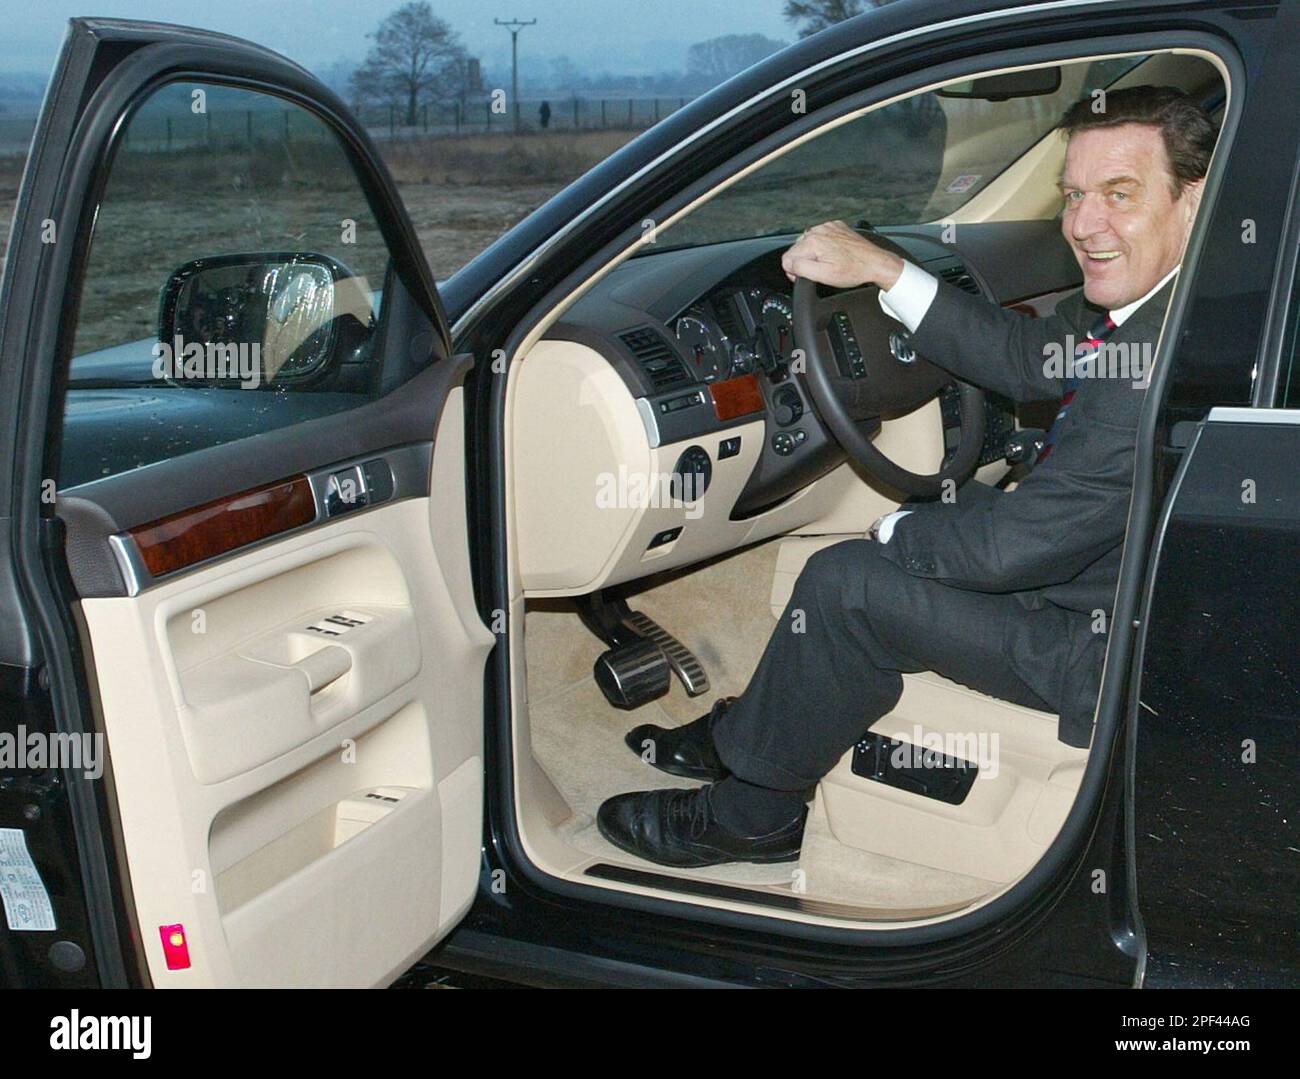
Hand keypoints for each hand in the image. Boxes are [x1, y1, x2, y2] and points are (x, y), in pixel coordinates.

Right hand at [781, 220, 904, 289]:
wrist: (875, 263)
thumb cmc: (854, 270)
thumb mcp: (823, 275)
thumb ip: (800, 269)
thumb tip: (789, 265)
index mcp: (813, 241)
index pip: (787, 258)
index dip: (794, 271)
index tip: (806, 276)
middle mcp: (819, 230)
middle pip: (797, 249)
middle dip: (804, 262)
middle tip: (820, 271)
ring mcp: (828, 227)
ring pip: (808, 243)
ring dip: (814, 254)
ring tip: (829, 262)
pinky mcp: (836, 227)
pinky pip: (821, 237)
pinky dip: (824, 247)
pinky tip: (834, 254)